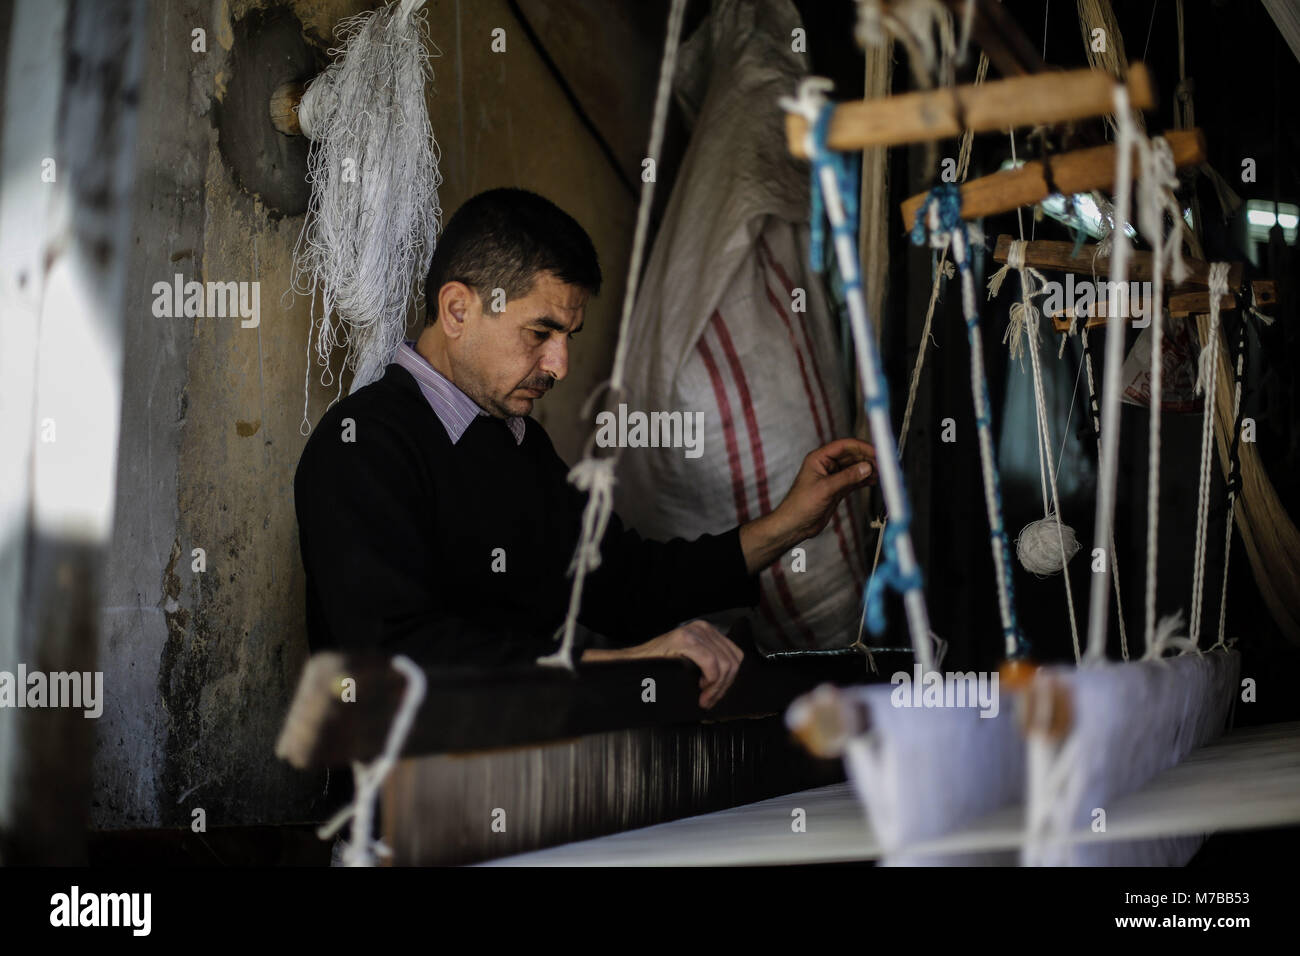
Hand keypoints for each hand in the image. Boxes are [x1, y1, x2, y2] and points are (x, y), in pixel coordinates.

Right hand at [580, 620, 743, 708]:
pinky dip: (710, 681)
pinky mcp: (685, 640)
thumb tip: (729, 683)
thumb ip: (711, 666)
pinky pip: (712, 664)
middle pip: (733, 661)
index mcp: (706, 631)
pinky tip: (700, 688)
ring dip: (717, 687)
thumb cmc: (659, 668)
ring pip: (726, 664)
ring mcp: (694, 632)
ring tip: (703, 697)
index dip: (729, 680)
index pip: (735, 656)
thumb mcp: (691, 663)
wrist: (632, 665)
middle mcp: (702, 628)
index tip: (715, 694)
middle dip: (724, 686)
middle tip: (709, 700)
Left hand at [739, 438, 876, 572]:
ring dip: (868, 469)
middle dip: (868, 459)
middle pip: (852, 456)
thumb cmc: (801, 505)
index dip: (862, 447)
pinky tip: (874, 481)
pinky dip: (864, 480)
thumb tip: (866, 467)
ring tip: (882, 473)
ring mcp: (833, 477)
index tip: (877, 452)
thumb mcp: (826, 489)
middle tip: (884, 465)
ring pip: (855, 468)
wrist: (795, 525)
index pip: (844, 446)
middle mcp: (826, 465)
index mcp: (819, 458)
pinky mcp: (837, 489)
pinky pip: (854, 480)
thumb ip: (847, 477)